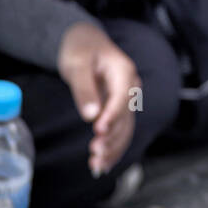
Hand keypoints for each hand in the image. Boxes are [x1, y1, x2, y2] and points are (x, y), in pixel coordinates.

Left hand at [57, 22, 139, 175]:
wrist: (85, 42)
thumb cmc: (81, 49)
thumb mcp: (77, 64)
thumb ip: (84, 89)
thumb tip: (91, 115)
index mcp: (124, 72)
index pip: (122, 98)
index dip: (112, 116)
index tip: (98, 130)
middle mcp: (130, 88)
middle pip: (126, 118)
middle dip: (111, 138)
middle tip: (95, 153)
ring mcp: (126, 101)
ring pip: (125, 129)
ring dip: (113, 149)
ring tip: (97, 165)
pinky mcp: (118, 110)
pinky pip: (119, 131)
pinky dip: (112, 148)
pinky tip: (102, 164)